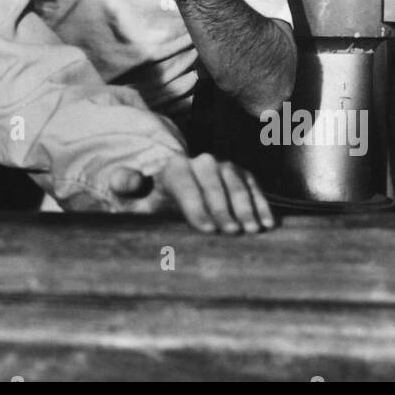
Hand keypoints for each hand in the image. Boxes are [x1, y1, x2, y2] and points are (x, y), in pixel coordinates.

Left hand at [107, 153, 276, 233]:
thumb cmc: (149, 200)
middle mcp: (199, 162)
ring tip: (252, 230)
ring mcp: (222, 167)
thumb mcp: (131, 196)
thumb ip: (126, 185)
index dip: (196, 204)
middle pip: (214, 179)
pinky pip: (253, 185)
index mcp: (172, 167)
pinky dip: (261, 202)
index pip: (185, 181)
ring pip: (236, 179)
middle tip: (231, 232)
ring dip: (245, 204)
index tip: (206, 229)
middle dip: (223, 206)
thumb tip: (129, 181)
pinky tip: (268, 223)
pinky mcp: (239, 175)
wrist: (169, 192)